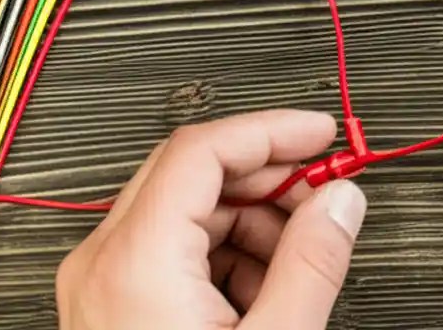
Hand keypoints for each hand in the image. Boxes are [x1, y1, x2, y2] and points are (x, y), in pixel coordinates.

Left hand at [57, 110, 365, 329]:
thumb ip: (312, 264)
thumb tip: (340, 201)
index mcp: (134, 260)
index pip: (202, 150)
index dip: (271, 132)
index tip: (322, 136)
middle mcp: (104, 263)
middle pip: (192, 177)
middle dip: (267, 181)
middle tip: (324, 194)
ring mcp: (102, 286)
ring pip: (185, 214)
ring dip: (250, 224)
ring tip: (298, 265)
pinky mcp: (112, 310)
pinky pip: (173, 253)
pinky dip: (225, 259)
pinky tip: (264, 296)